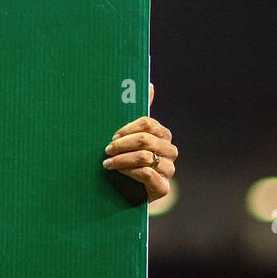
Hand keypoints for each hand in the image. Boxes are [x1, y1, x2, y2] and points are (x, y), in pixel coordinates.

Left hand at [102, 82, 176, 202]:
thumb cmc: (124, 160)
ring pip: (145, 157)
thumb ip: (136, 114)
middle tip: (106, 150)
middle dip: (122, 144)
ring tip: (107, 163)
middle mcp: (170, 151)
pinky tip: (118, 172)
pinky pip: (147, 174)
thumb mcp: (127, 137)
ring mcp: (168, 170)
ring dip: (122, 159)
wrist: (123, 194)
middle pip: (146, 140)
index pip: (147, 124)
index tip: (112, 136)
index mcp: (163, 135)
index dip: (127, 129)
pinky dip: (129, 171)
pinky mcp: (163, 188)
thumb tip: (149, 84)